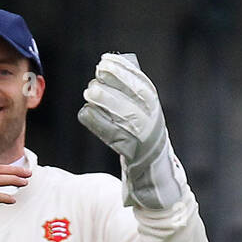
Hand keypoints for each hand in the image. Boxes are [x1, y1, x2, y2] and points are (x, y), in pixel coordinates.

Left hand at [77, 53, 185, 209]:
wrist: (156, 180)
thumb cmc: (143, 146)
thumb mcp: (141, 120)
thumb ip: (130, 101)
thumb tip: (110, 73)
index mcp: (156, 112)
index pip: (143, 86)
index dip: (125, 71)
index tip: (106, 60)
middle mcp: (154, 124)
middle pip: (136, 100)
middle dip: (116, 85)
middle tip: (96, 76)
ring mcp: (146, 141)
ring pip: (126, 117)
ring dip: (107, 103)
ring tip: (88, 92)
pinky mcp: (135, 157)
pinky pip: (116, 138)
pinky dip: (99, 124)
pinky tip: (85, 113)